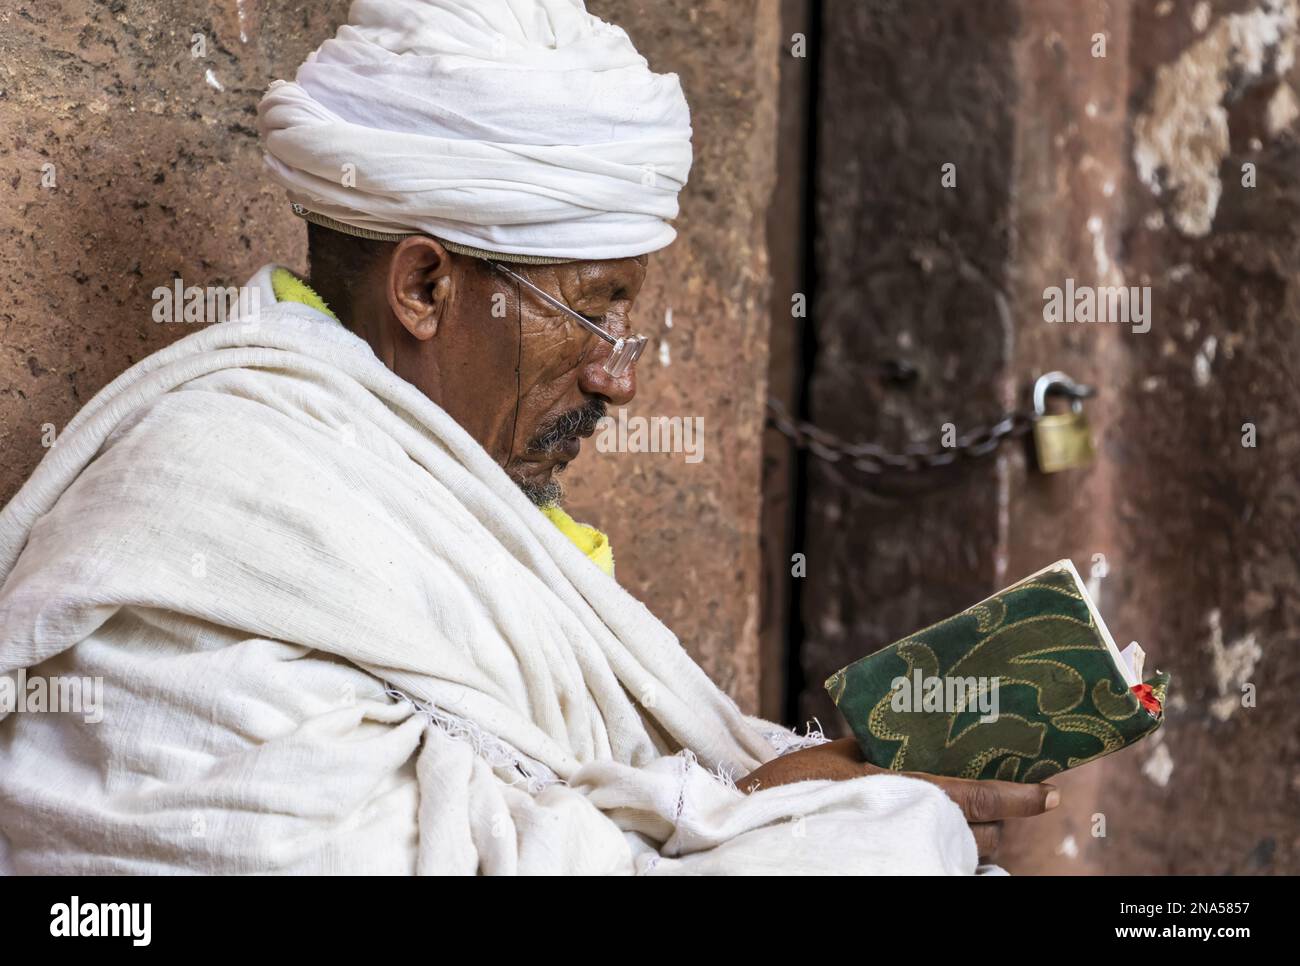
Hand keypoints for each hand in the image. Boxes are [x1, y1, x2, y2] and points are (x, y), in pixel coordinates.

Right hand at [734, 737, 1059, 861]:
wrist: (756, 821)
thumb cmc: (795, 783)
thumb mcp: (841, 754)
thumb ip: (882, 748)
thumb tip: (921, 730)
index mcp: (904, 790)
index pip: (977, 797)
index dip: (1018, 797)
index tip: (1049, 793)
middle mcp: (911, 823)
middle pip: (981, 829)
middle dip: (1002, 816)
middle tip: (1016, 796)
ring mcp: (903, 848)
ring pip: (964, 848)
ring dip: (978, 832)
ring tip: (987, 814)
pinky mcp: (892, 862)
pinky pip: (939, 858)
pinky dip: (951, 845)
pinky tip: (948, 832)